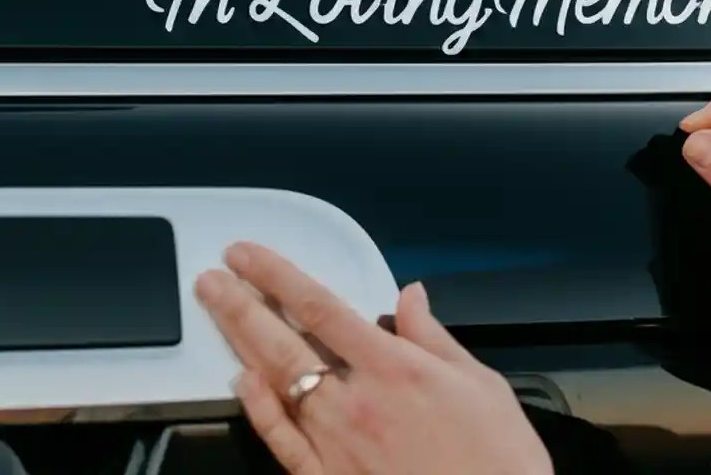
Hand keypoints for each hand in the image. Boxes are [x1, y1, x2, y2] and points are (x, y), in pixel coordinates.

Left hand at [196, 242, 552, 474]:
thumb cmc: (497, 461)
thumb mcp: (481, 384)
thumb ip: (434, 336)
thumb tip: (412, 298)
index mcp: (396, 368)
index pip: (321, 308)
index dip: (277, 276)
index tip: (250, 257)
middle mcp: (357, 402)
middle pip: (284, 341)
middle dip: (242, 303)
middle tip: (213, 279)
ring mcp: (337, 444)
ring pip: (275, 383)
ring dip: (240, 343)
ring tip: (217, 314)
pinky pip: (282, 441)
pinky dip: (258, 408)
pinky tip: (241, 383)